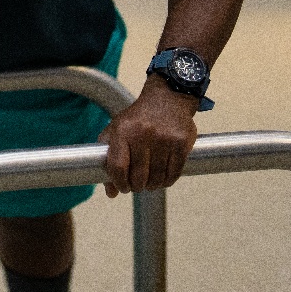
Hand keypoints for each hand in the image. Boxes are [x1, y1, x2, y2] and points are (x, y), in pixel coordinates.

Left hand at [99, 78, 200, 196]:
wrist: (168, 97)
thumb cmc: (138, 119)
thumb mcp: (116, 131)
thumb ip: (109, 161)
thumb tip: (111, 193)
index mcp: (123, 131)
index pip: (118, 167)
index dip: (119, 183)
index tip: (122, 187)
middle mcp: (143, 134)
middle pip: (139, 177)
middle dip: (137, 187)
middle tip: (137, 185)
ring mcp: (164, 138)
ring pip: (157, 178)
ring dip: (153, 185)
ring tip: (150, 182)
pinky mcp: (181, 142)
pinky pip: (174, 174)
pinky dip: (167, 181)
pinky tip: (163, 178)